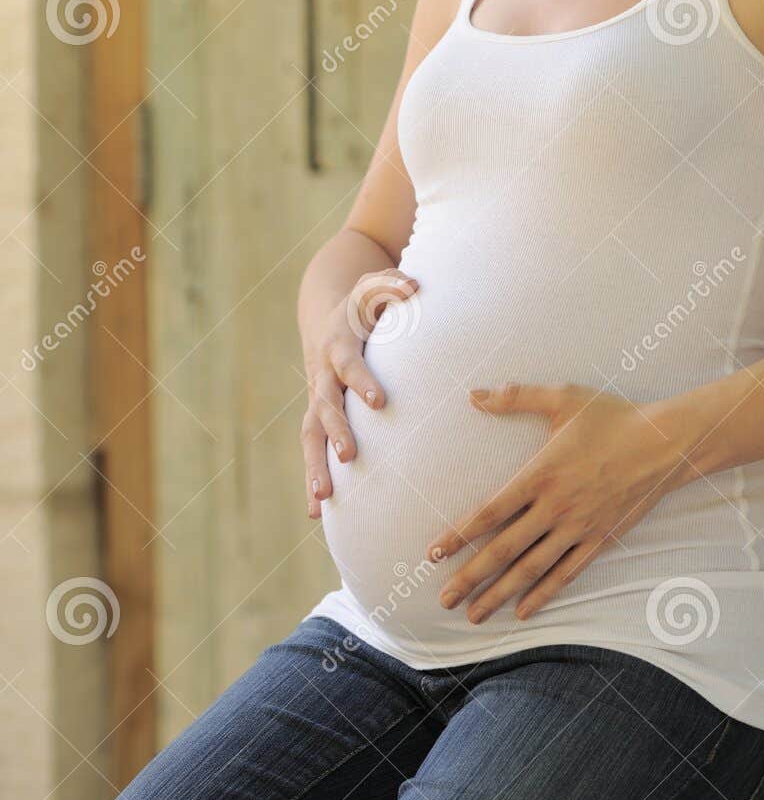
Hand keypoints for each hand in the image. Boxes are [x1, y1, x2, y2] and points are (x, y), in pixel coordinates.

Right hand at [300, 267, 418, 517]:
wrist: (325, 320)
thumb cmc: (362, 308)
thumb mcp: (374, 289)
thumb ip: (393, 285)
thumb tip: (416, 286)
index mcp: (338, 346)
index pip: (348, 365)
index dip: (361, 381)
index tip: (378, 402)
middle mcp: (323, 377)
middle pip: (324, 406)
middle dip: (335, 432)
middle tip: (349, 457)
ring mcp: (317, 401)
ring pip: (310, 436)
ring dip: (315, 468)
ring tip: (322, 501)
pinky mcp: (318, 420)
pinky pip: (312, 452)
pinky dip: (313, 480)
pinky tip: (318, 514)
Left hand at [426, 383, 684, 620]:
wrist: (665, 443)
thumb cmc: (612, 417)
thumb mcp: (563, 398)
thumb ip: (516, 397)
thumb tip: (473, 394)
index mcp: (541, 474)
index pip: (490, 512)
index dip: (459, 535)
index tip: (433, 554)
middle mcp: (556, 506)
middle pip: (503, 549)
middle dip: (470, 576)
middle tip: (444, 598)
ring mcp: (578, 527)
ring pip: (531, 568)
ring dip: (499, 593)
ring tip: (474, 614)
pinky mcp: (599, 539)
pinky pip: (566, 573)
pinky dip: (543, 594)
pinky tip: (523, 610)